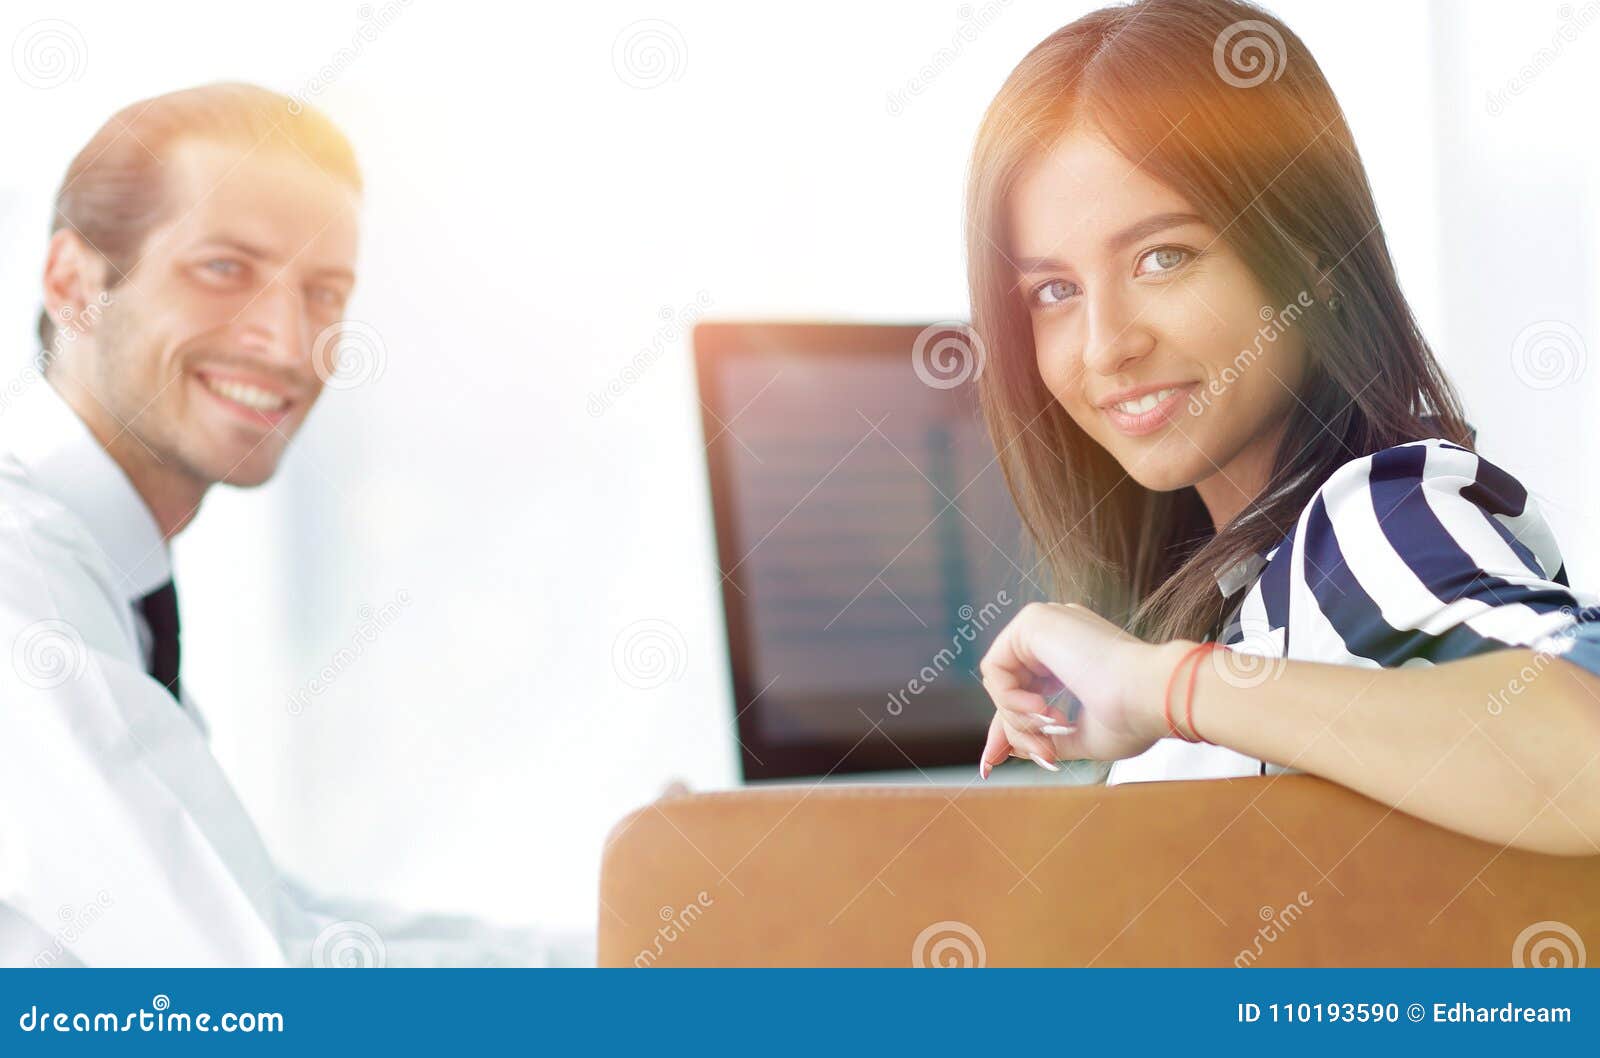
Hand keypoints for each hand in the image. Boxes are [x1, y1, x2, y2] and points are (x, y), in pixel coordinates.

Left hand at [976, 602, 1190, 775]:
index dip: (1012, 725)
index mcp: (1074, 654)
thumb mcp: (1082, 736)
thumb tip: (1009, 748)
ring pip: (1001, 680)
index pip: (1026, 688)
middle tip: (1045, 754)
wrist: (1153, 695)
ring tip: (1052, 727)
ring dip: (1018, 716)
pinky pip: (994, 668)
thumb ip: (1046, 737)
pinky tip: (1041, 709)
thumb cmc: (1134, 717)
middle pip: (1009, 685)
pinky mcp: (1034, 620)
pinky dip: (1009, 699)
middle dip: (1017, 728)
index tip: (994, 762)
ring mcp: (1047, 623)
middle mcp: (1059, 634)